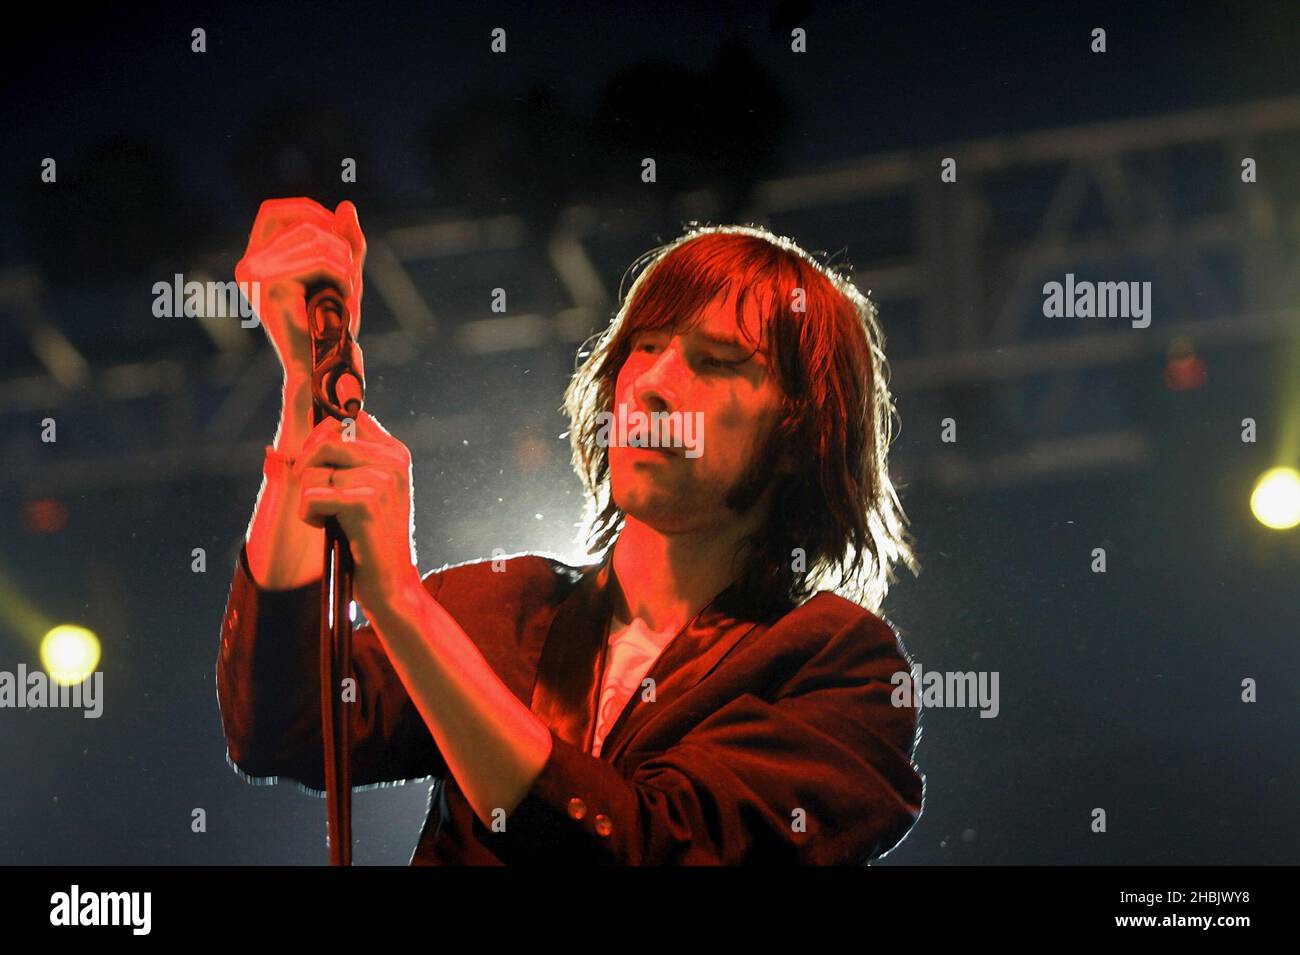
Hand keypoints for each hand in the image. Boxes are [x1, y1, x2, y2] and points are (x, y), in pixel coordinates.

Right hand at [235, 198, 366, 378]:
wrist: (322, 366)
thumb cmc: (331, 324)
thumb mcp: (342, 274)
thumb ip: (346, 240)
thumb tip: (346, 206)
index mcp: (256, 260)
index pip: (274, 211)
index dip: (308, 212)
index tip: (337, 235)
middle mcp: (248, 265)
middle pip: (303, 226)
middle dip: (338, 246)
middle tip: (349, 277)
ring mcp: (255, 275)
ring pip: (314, 240)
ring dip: (344, 263)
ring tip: (346, 290)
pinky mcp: (270, 286)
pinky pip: (319, 261)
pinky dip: (342, 275)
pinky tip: (342, 297)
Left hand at [293, 410, 419, 610]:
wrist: (391, 582)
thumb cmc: (370, 537)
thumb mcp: (366, 489)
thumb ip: (348, 459)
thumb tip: (311, 429)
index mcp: (396, 453)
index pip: (350, 417)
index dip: (321, 435)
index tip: (317, 463)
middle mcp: (393, 461)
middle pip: (326, 439)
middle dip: (308, 467)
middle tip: (316, 494)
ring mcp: (382, 480)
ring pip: (314, 471)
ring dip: (308, 498)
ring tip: (327, 517)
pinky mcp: (366, 503)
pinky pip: (312, 496)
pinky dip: (309, 515)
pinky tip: (326, 527)